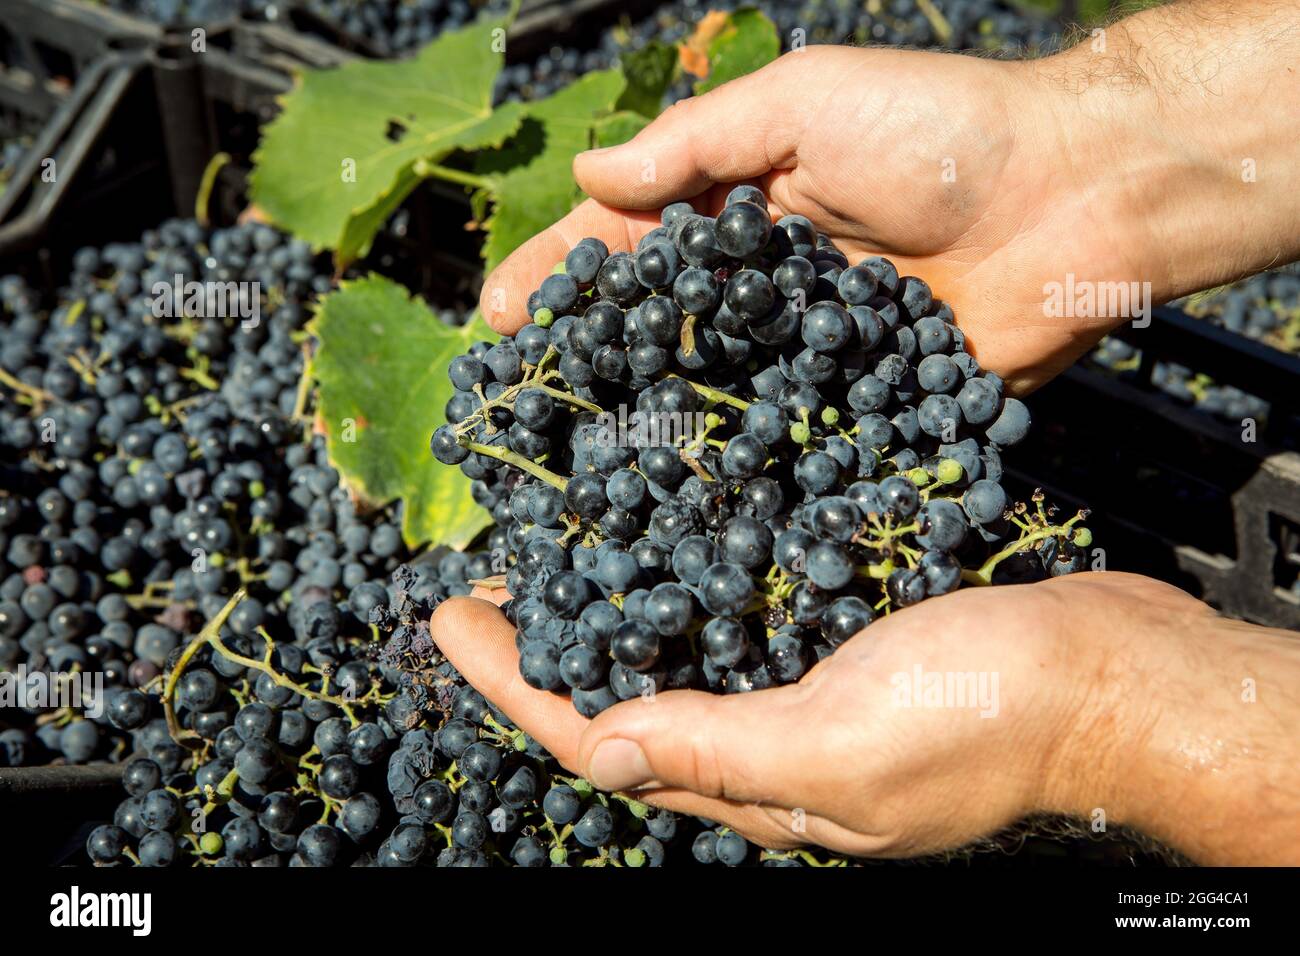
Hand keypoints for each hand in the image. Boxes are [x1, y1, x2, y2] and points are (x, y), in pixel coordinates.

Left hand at [430, 571, 1299, 862]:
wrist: (1109, 673)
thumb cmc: (987, 718)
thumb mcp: (839, 748)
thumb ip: (716, 750)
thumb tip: (594, 752)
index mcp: (753, 785)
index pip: (599, 736)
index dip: (514, 681)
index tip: (448, 616)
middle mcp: (765, 745)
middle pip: (626, 694)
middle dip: (548, 644)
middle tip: (491, 581)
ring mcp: (806, 691)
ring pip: (682, 650)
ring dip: (614, 603)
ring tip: (564, 544)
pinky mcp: (845, 641)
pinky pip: (747, 608)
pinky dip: (696, 569)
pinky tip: (681, 522)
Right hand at [480, 12, 1299, 393]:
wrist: (1076, 198)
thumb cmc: (942, 130)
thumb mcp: (807, 102)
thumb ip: (700, 142)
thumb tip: (588, 176)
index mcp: (744, 209)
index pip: (631, 245)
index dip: (562, 276)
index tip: (497, 316)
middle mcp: (767, 289)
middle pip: (659, 330)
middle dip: (587, 364)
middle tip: (519, 407)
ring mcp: (811, 354)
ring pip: (713, 395)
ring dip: (649, 429)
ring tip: (581, 469)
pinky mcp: (863, 408)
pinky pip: (791, 443)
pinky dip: (742, 472)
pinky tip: (689, 505)